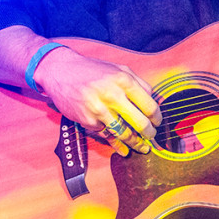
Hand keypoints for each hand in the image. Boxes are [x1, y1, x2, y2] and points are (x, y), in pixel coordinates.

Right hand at [33, 47, 160, 154]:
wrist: (61, 72)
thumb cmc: (93, 70)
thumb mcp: (119, 69)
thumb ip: (139, 83)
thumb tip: (155, 101)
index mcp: (124, 80)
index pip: (149, 105)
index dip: (157, 118)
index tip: (158, 122)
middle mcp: (112, 95)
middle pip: (140, 122)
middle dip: (149, 133)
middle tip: (151, 136)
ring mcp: (98, 109)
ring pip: (123, 133)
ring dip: (135, 143)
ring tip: (142, 147)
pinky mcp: (87, 120)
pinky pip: (106, 135)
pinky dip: (116, 143)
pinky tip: (123, 149)